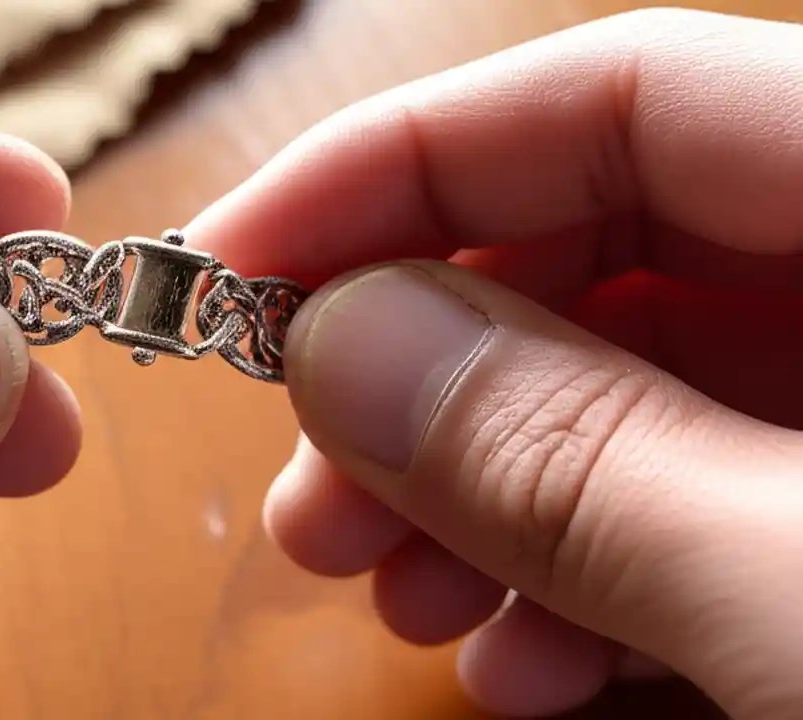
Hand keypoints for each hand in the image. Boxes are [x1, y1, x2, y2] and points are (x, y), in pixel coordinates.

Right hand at [190, 8, 802, 718]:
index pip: (618, 92)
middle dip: (419, 372)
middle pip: (599, 246)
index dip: (401, 162)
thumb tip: (341, 343)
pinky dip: (579, 580)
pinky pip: (688, 505)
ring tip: (395, 598)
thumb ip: (578, 457)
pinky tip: (523, 671)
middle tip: (307, 491)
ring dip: (475, 496)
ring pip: (623, 391)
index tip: (232, 270)